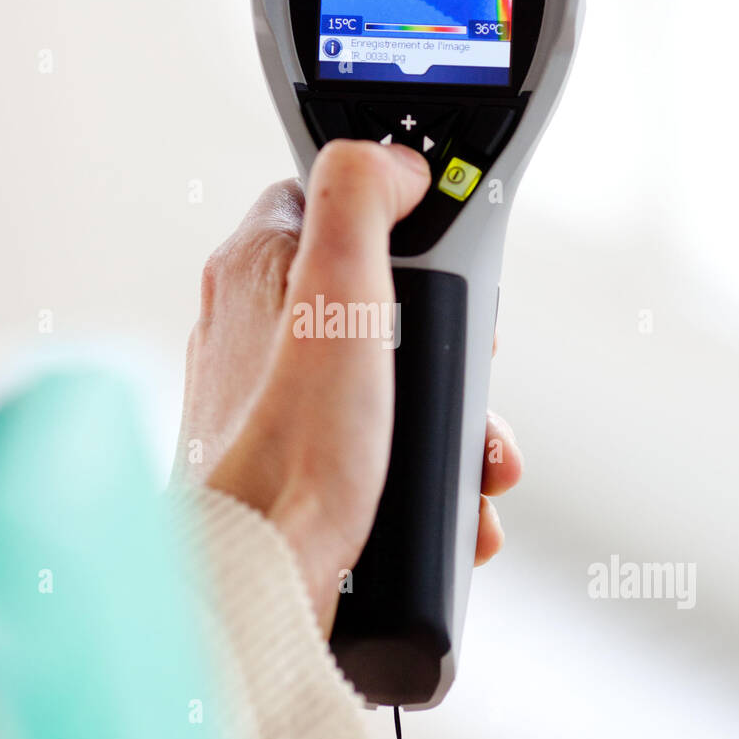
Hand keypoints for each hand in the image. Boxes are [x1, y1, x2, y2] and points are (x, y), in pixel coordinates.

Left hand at [173, 139, 522, 636]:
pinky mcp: (291, 455)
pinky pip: (372, 437)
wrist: (259, 578)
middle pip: (378, 293)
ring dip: (448, 412)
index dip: (411, 224)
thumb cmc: (292, 448)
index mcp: (256, 264)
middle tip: (474, 377)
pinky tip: (453, 499)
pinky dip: (420, 461)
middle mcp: (254, 323)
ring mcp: (271, 394)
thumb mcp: (338, 290)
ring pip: (385, 374)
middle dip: (449, 340)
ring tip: (483, 458)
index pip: (342, 201)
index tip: (451, 270)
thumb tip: (395, 160)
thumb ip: (361, 195)